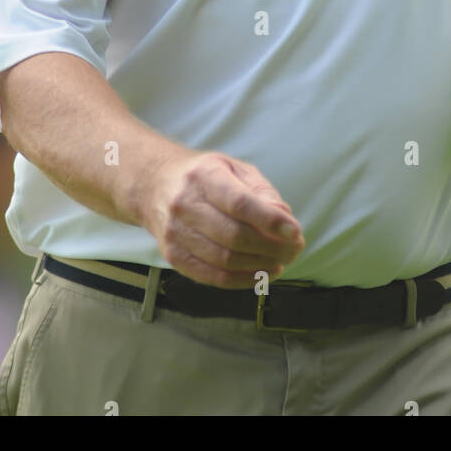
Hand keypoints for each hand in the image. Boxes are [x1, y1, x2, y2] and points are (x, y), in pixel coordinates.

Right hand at [140, 150, 305, 288]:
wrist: (155, 186)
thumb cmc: (204, 177)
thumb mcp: (234, 170)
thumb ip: (261, 192)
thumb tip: (284, 220)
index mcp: (203, 175)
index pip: (239, 203)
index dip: (269, 221)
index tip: (295, 231)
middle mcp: (185, 204)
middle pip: (234, 236)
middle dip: (271, 248)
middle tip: (294, 250)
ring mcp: (176, 232)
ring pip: (224, 260)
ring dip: (260, 266)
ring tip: (281, 262)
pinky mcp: (173, 256)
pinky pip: (212, 277)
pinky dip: (241, 280)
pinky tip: (260, 274)